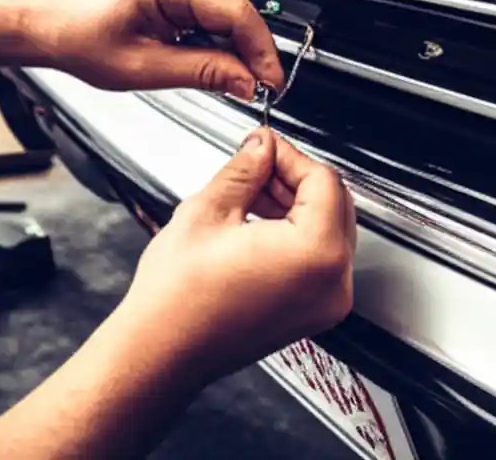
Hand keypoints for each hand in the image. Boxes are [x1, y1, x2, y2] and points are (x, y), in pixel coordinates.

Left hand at [41, 0, 283, 99]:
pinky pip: (209, 14)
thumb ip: (203, 72)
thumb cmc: (80, 38)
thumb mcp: (145, 67)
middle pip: (235, 12)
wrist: (51, 26)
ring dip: (233, 48)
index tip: (271, 80)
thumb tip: (246, 81)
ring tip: (232, 81)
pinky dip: (215, 40)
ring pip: (225, 14)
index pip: (235, 12)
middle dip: (250, 52)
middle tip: (258, 88)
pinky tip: (211, 62)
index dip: (260, 50)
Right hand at [116, 127, 355, 381]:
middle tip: (257, 164)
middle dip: (295, 180)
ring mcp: (324, 305)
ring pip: (327, 232)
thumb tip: (261, 149)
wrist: (161, 350)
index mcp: (316, 254)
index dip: (291, 156)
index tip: (266, 146)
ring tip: (249, 195)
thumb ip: (246, 170)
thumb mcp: (209, 211)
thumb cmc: (178, 300)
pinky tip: (255, 225)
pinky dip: (293, 237)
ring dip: (293, 207)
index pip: (324, 181)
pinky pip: (316, 261)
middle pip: (334, 206)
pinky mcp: (310, 315)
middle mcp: (332, 284)